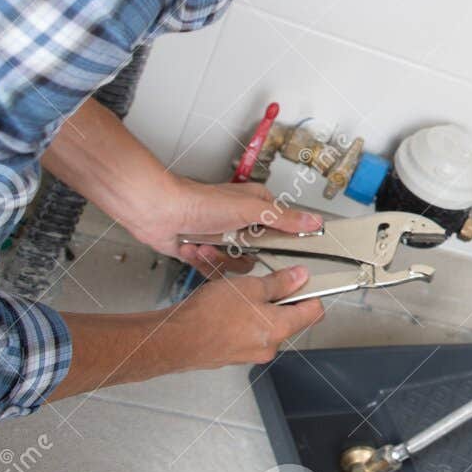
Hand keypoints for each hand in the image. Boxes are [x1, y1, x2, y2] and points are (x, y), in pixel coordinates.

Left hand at [123, 174, 322, 276]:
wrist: (158, 212)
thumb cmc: (197, 201)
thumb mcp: (250, 209)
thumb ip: (284, 218)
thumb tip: (314, 222)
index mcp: (258, 207)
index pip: (283, 231)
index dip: (279, 245)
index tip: (273, 249)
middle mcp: (243, 223)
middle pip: (259, 255)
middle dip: (238, 254)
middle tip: (230, 244)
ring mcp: (224, 238)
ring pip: (236, 266)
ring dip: (216, 258)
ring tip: (204, 244)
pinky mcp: (206, 251)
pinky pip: (215, 270)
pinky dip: (202, 261)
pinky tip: (193, 247)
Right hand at [164, 266, 326, 366]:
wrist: (173, 340)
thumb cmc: (208, 316)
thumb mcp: (249, 287)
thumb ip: (279, 283)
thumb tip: (300, 277)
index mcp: (279, 329)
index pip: (313, 312)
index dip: (311, 293)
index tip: (304, 281)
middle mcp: (268, 346)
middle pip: (288, 317)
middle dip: (278, 297)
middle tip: (263, 281)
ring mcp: (249, 352)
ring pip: (262, 322)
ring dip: (254, 304)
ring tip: (237, 290)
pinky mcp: (231, 353)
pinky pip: (242, 329)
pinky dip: (238, 315)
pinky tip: (223, 303)